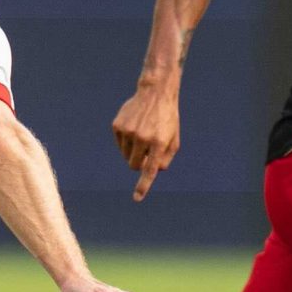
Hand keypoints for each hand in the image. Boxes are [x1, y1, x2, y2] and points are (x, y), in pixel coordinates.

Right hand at [112, 79, 181, 201]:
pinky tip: (134, 127)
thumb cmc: (167, 118)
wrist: (155, 92)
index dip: (143, 186)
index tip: (136, 198)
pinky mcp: (117, 126)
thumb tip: (152, 171)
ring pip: (126, 155)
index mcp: (159, 142)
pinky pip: (119, 144)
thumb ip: (165, 159)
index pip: (149, 169)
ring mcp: (128, 131)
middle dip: (139, 162)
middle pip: (134, 165)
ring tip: (143, 134)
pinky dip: (126, 141)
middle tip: (147, 150)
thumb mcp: (174, 139)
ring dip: (133, 151)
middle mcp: (142, 138)